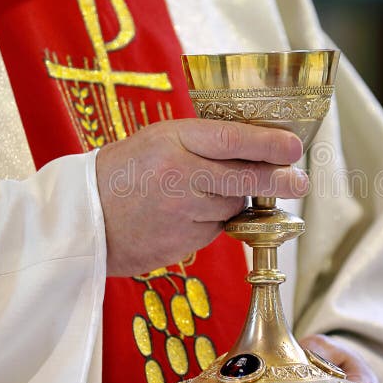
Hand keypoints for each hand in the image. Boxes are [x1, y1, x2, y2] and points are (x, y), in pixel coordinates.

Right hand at [96, 118, 306, 275]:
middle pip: (243, 179)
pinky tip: (192, 212)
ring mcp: (181, 213)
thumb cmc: (125, 171)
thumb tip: (260, 148)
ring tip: (209, 190)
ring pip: (232, 206)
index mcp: (172, 141)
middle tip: (300, 181)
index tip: (294, 147)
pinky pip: (215, 229)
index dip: (268, 143)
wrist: (83, 217)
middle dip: (278, 180)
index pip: (232, 139)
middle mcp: (179, 176)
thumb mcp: (159, 139)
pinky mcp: (181, 243)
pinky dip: (215, 220)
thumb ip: (204, 141)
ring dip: (236, 199)